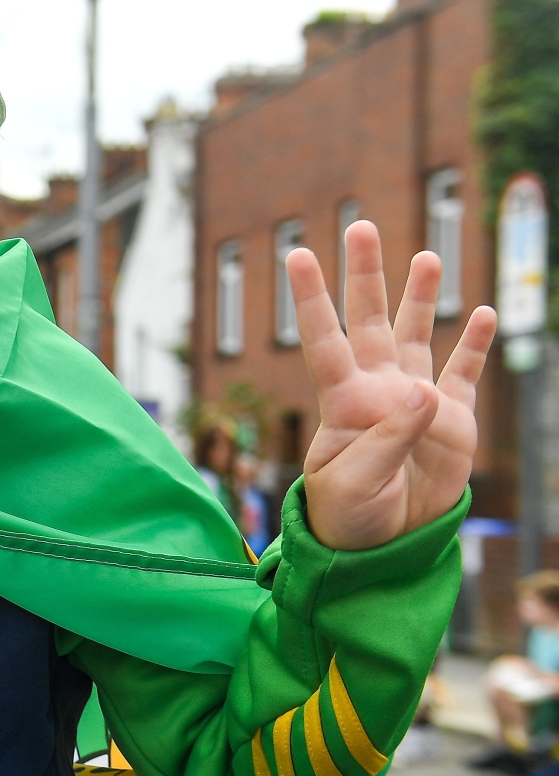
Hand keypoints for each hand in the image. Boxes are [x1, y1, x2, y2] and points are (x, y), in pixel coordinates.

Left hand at [289, 220, 495, 550]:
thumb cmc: (350, 517)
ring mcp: (414, 402)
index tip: (296, 255)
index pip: (322, 339)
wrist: (382, 549)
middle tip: (359, 227)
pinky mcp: (452, 422)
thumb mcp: (356, 483)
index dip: (311, 298)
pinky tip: (480, 312)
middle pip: (368, 320)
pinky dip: (472, 344)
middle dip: (365, 275)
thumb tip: (424, 391)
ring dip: (419, 297)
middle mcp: (376, 390)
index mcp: (342, 402)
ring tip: (425, 256)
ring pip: (415, 336)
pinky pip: (462, 374)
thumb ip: (387, 438)